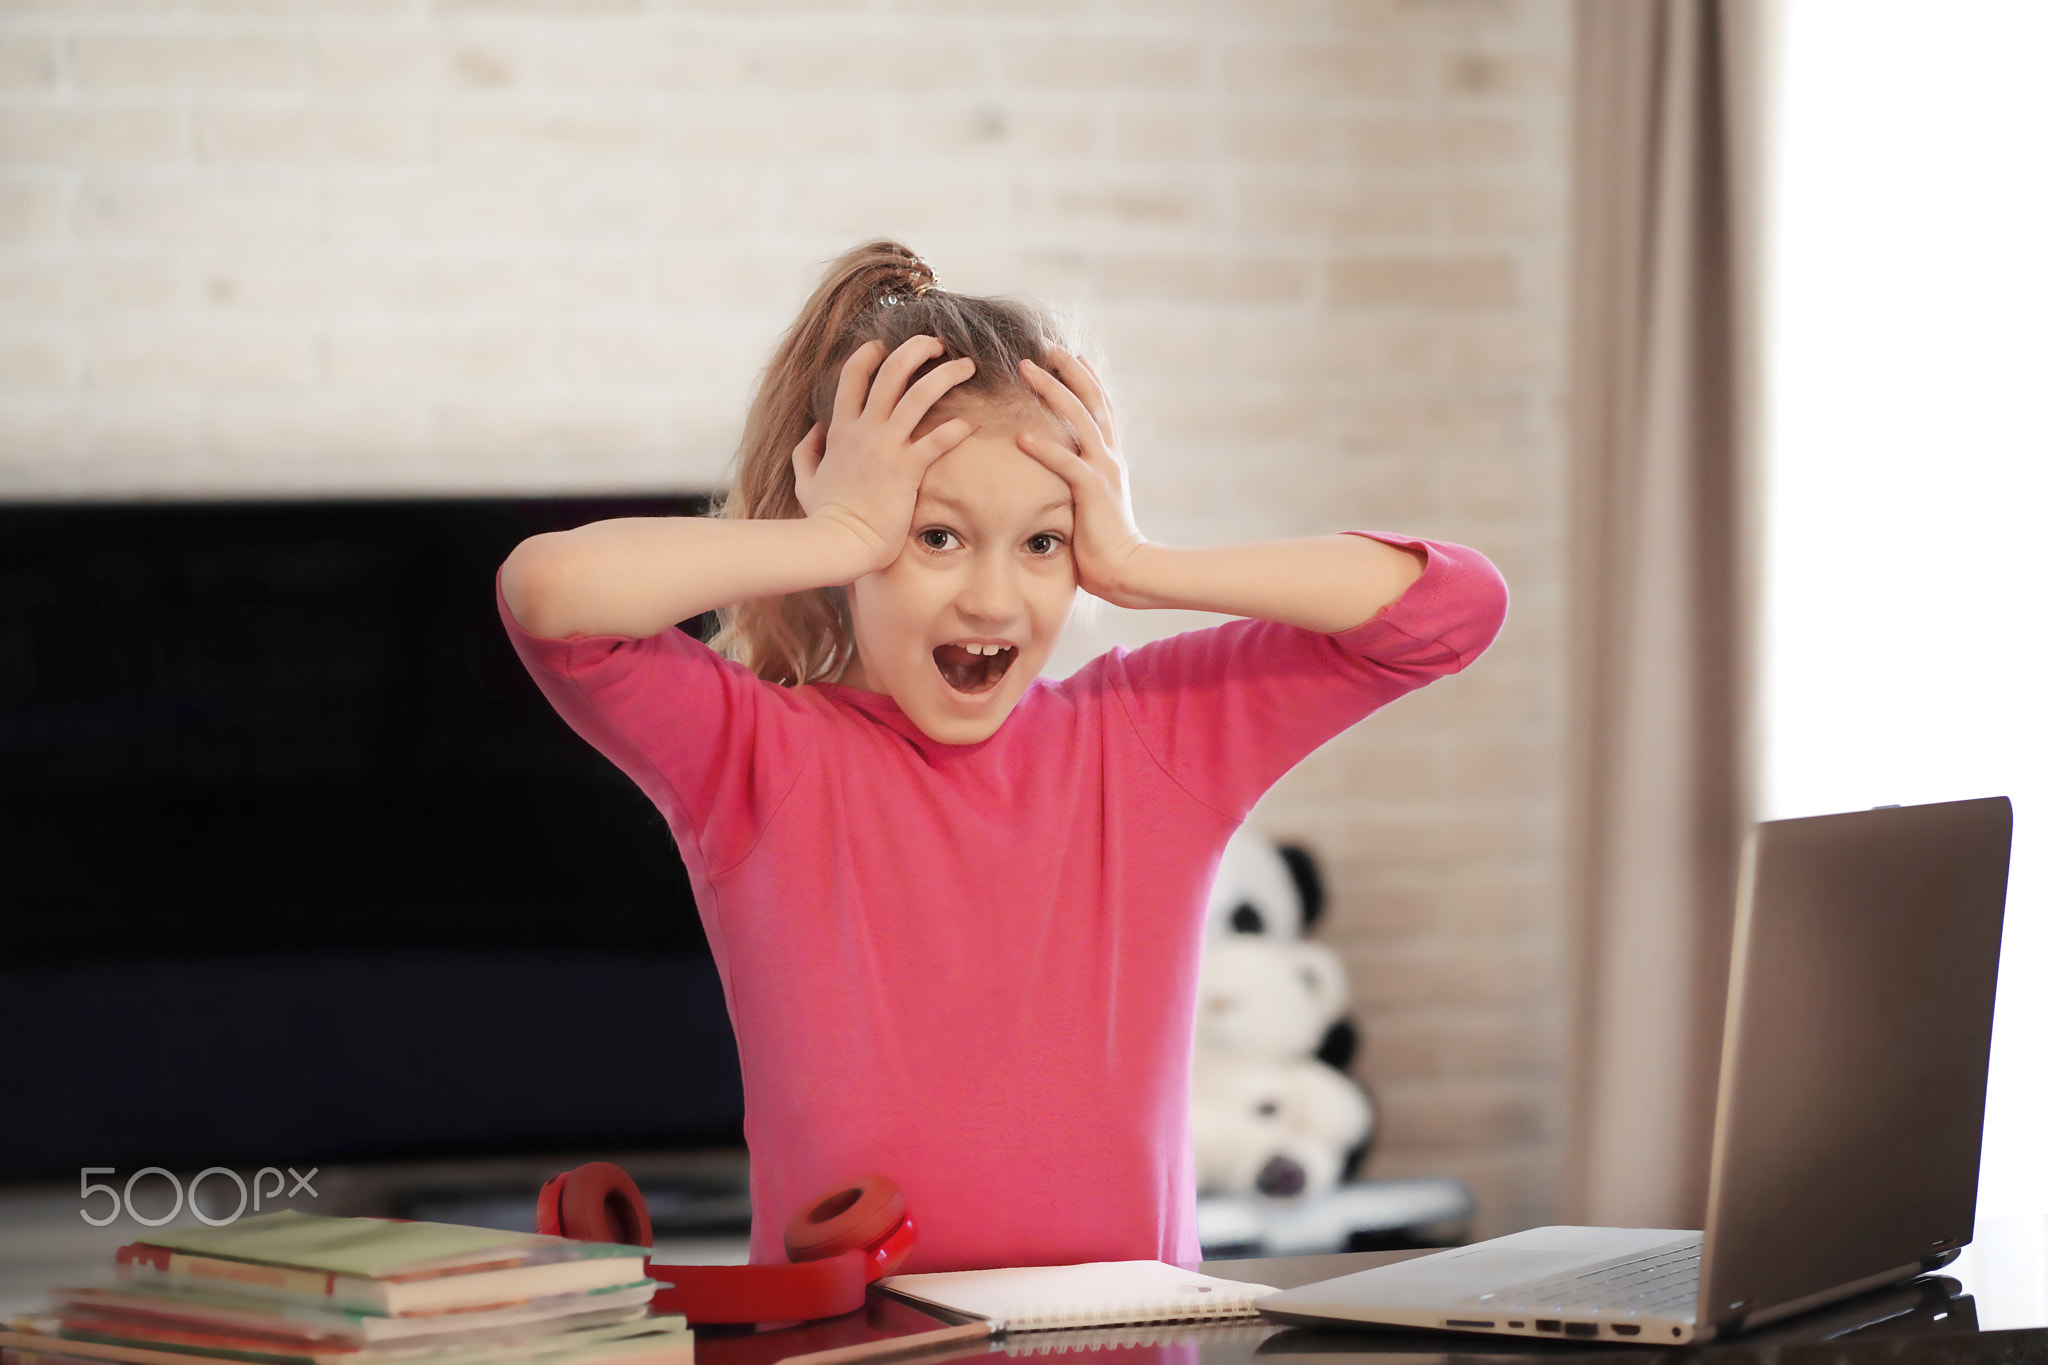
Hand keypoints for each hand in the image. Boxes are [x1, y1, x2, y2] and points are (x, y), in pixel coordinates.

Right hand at [793, 336, 976, 575]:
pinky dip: (959, 426)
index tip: (885, 345)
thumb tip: (814, 429)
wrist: (838, 543)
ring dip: (947, 374)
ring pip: (920, 394)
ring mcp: (886, 446)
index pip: (853, 375)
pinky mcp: (907, 469)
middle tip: (937, 344)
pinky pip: (939, 438)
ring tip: (967, 366)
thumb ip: (807, 451)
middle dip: (917, 348)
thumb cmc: (825, 517)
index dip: (870, 353)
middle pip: (892, 371)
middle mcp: (864, 430)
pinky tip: (974, 422)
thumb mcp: (805, 480)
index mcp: (840, 429)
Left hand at [1016, 346, 1147, 603]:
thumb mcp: (1093, 505)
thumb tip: (1060, 477)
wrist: (1130, 571)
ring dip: (1052, 391)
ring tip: (1027, 369)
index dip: (1085, 377)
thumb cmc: (1106, 546)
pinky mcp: (1093, 492)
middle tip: (1043, 346)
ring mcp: (1103, 471)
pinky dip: (1044, 447)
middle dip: (1067, 369)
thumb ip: (1080, 483)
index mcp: (1110, 458)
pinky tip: (1022, 436)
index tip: (1067, 353)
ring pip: (1078, 418)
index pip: (1100, 407)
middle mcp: (1109, 456)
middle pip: (1090, 400)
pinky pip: (1066, 463)